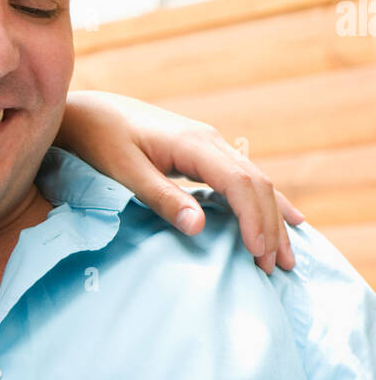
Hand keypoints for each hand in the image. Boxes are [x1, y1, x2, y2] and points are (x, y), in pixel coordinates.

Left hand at [59, 91, 304, 274]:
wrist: (91, 112)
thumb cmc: (102, 140)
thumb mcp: (125, 171)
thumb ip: (161, 197)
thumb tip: (198, 227)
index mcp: (193, 144)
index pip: (239, 183)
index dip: (253, 219)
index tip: (257, 254)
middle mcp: (210, 141)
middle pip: (256, 184)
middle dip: (270, 226)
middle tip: (275, 268)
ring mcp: (210, 146)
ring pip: (255, 182)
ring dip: (273, 218)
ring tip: (285, 257)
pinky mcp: (204, 154)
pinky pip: (244, 179)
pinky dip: (265, 202)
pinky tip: (288, 218)